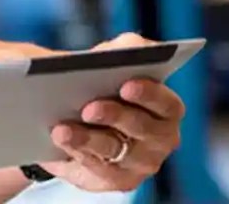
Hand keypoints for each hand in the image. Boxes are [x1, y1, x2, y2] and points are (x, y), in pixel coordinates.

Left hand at [37, 33, 185, 191]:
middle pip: (141, 130)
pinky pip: (98, 170)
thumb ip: (129, 48)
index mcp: (167, 109)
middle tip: (89, 108)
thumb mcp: (114, 58)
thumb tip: (133, 48)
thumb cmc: (102, 81)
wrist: (74, 112)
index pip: (168, 104)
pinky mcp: (115, 179)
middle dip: (114, 116)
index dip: (149, 94)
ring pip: (115, 151)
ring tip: (62, 129)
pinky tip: (60, 142)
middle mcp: (160, 140)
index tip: (126, 85)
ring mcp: (139, 163)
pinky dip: (77, 154)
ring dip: (88, 139)